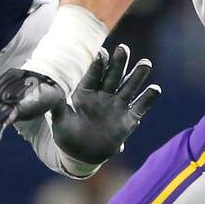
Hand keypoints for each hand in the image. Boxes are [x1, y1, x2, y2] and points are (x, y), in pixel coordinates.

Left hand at [49, 44, 161, 167]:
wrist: (81, 154)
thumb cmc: (68, 134)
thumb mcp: (59, 121)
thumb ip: (56, 106)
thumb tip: (48, 93)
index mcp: (85, 92)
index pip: (94, 75)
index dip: (98, 64)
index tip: (102, 53)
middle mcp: (103, 95)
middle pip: (113, 76)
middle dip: (118, 63)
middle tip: (123, 49)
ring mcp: (117, 106)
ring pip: (129, 87)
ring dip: (137, 76)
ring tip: (146, 63)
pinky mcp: (128, 119)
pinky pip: (139, 107)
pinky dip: (147, 99)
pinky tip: (155, 89)